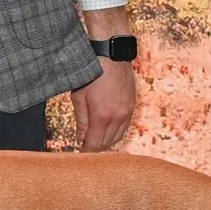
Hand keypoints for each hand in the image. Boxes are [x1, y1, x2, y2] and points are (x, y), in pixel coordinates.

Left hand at [70, 6, 136, 151]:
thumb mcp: (79, 98)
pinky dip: (116, 131)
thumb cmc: (91, 72)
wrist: (111, 54)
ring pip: (118, 137)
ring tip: (94, 140)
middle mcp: (118, 117)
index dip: (85, 152)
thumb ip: (82, 122)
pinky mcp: (132, 105)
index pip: (94, 145)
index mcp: (102, 117)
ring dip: (106, 141)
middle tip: (84, 148)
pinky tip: (106, 129)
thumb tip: (82, 140)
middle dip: (95, 148)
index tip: (78, 156)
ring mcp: (127, 111)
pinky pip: (125, 126)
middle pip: (107, 144)